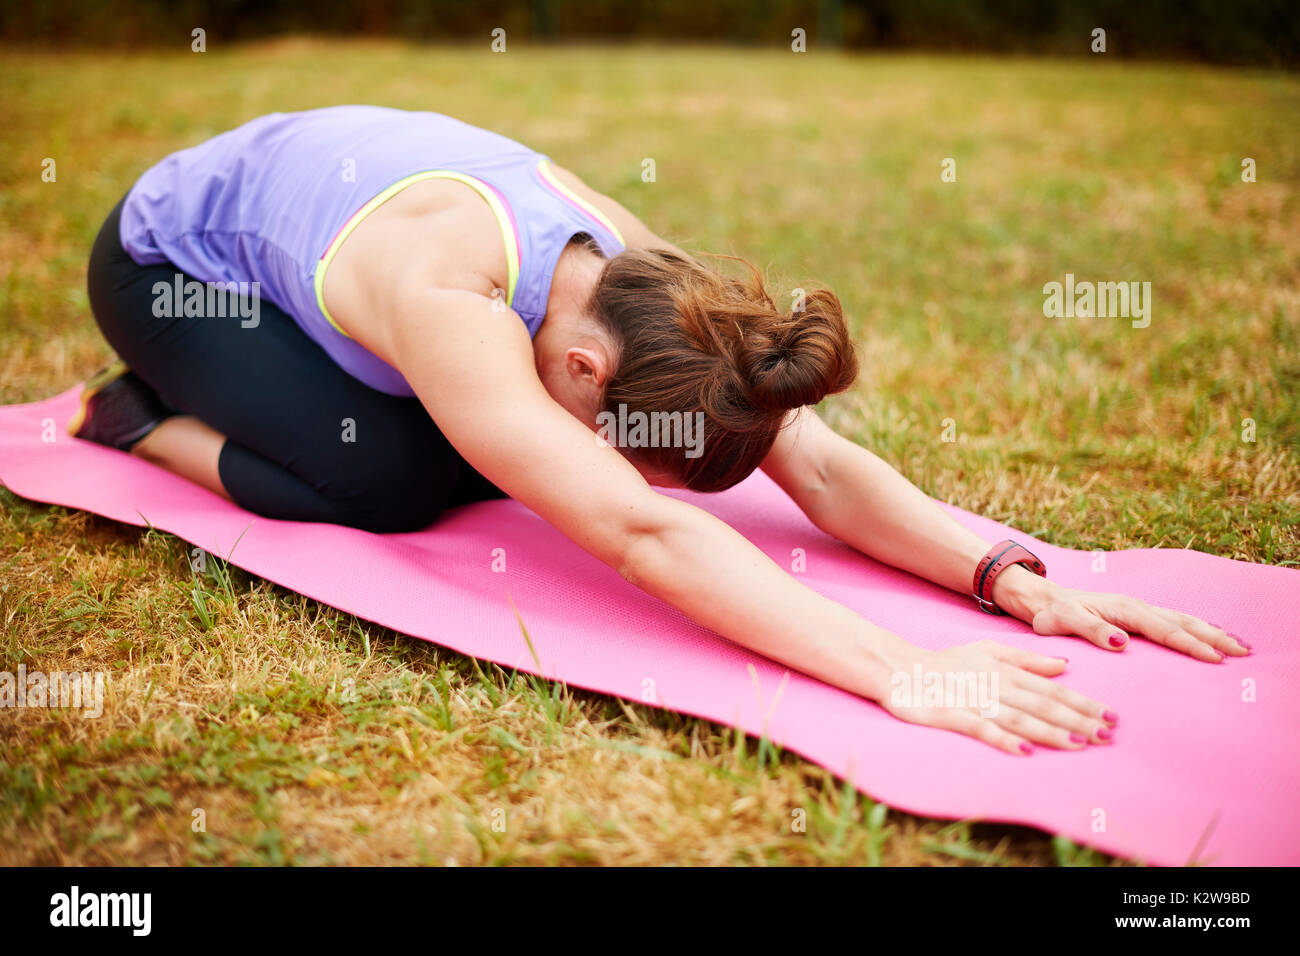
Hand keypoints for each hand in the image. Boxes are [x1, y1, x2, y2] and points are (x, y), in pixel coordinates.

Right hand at [880, 641, 1116, 754]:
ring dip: (1050, 732)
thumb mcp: (988, 651)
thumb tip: (1064, 665)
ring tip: (1079, 744)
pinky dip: (1003, 739)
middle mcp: (995, 685)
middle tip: (1108, 734)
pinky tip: (1024, 752)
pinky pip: (981, 729)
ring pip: (1019, 718)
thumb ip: (1027, 660)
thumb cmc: (947, 662)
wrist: (899, 668)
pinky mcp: (951, 715)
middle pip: (1042, 705)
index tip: (1111, 716)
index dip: (1083, 703)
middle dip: (1077, 720)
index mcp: (1006, 671)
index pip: (1052, 689)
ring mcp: (974, 700)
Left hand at [991, 565, 1250, 662]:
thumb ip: (1090, 631)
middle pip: (1183, 622)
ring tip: (1240, 645)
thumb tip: (1122, 641)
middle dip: (1214, 637)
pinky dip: (1197, 628)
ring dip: (1212, 632)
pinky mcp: (1137, 615)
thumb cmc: (1051, 614)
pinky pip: (1174, 621)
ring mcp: (1139, 609)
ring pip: (1183, 619)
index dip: (1191, 644)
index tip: (1215, 658)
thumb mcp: (1063, 622)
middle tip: (1244, 652)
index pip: (1165, 630)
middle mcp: (1136, 607)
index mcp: (1124, 609)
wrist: (1042, 600)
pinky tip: (1210, 637)